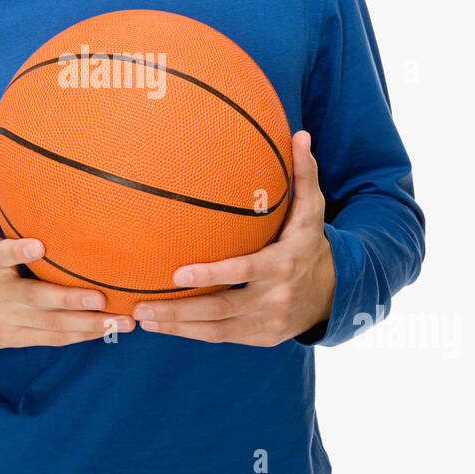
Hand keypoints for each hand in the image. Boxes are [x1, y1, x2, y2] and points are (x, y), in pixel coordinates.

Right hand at [0, 186, 134, 349]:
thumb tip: (14, 161)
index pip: (1, 255)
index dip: (18, 251)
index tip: (39, 246)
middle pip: (36, 300)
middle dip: (70, 301)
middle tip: (101, 297)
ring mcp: (8, 321)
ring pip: (52, 327)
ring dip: (89, 326)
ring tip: (123, 322)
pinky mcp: (18, 338)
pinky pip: (54, 339)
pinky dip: (82, 336)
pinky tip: (109, 331)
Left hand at [130, 131, 335, 345]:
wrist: (333, 292)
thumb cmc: (308, 242)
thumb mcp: (312, 210)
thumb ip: (304, 173)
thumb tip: (300, 134)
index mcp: (284, 263)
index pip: (243, 271)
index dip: (211, 275)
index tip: (176, 273)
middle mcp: (276, 298)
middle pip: (222, 310)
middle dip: (179, 312)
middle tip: (142, 305)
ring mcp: (269, 323)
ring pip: (216, 331)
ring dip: (177, 328)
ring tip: (142, 317)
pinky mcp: (261, 339)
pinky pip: (221, 338)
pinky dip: (190, 334)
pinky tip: (161, 326)